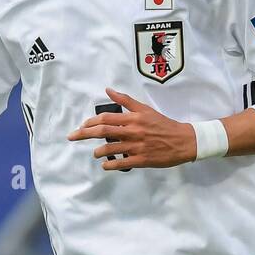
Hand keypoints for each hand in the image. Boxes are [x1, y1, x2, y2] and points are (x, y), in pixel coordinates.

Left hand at [68, 87, 196, 169]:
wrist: (182, 140)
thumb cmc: (163, 124)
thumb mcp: (145, 109)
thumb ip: (125, 100)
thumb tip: (108, 89)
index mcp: (133, 118)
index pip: (106, 118)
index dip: (91, 121)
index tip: (83, 125)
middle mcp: (133, 131)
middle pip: (103, 131)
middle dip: (84, 134)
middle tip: (72, 137)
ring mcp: (137, 146)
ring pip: (110, 148)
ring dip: (98, 151)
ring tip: (95, 154)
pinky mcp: (142, 159)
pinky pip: (121, 163)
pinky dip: (110, 165)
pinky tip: (105, 165)